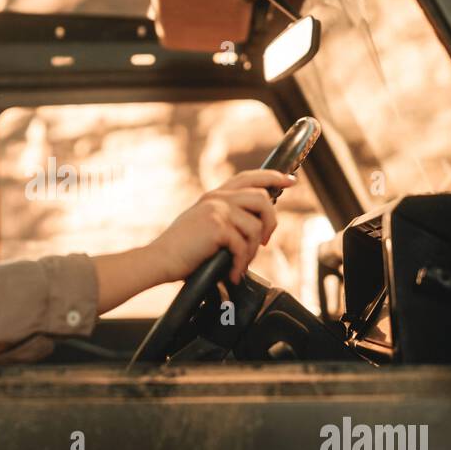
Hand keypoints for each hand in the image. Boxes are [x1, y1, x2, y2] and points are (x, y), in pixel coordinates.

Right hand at [148, 169, 296, 284]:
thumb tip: (255, 226)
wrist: (160, 259)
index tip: (290, 180)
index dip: (273, 176)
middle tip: (265, 242)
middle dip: (270, 222)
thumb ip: (226, 219)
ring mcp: (217, 210)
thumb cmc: (182, 250)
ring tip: (241, 264)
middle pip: (262, 198)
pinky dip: (240, 264)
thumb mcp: (204, 225)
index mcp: (214, 195)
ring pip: (256, 226)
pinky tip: (231, 273)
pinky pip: (243, 246)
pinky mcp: (217, 226)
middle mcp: (217, 198)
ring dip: (252, 250)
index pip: (249, 177)